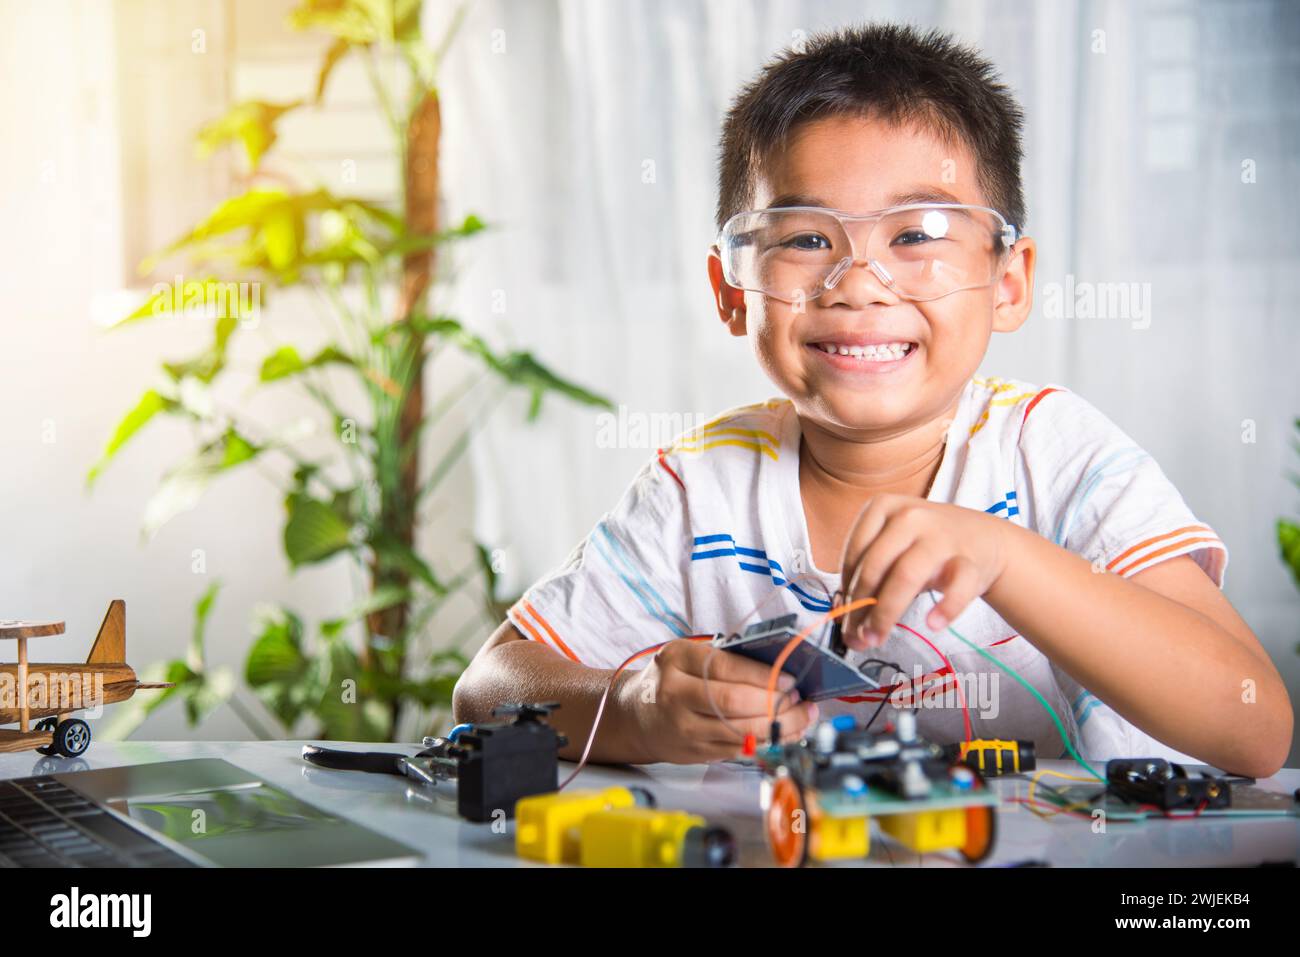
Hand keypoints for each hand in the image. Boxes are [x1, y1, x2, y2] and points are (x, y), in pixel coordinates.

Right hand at [614, 638, 819, 762]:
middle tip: (799, 699)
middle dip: (776, 704)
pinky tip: (786, 733)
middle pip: (734, 705)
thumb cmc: (667, 678)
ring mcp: (686, 730)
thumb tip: (774, 667)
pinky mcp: (696, 753)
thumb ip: (721, 657)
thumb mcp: (684, 654)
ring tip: (801, 716)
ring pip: (741, 733)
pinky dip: (769, 743)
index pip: (724, 670)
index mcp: (676, 663)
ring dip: (780, 727)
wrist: (634, 715)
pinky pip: (740, 750)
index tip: (789, 679)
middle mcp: (677, 697)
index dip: (761, 676)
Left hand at [839, 494, 1010, 649]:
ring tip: (876, 638)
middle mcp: (910, 516)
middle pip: (876, 566)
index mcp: (882, 506)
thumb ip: (869, 579)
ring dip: (886, 612)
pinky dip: (946, 607)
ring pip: (906, 575)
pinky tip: (933, 624)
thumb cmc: (926, 546)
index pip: (855, 553)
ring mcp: (942, 535)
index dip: (845, 589)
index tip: (844, 615)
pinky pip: (958, 585)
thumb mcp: (893, 548)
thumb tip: (847, 624)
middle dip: (860, 607)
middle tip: (857, 638)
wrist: (985, 539)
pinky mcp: (970, 559)